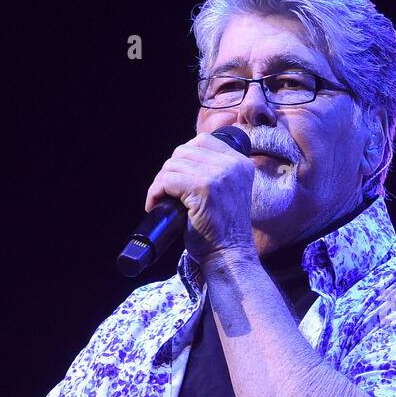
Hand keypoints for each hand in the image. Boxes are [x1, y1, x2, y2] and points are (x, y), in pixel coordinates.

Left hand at [145, 132, 255, 260]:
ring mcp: (219, 175)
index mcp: (240, 163)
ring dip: (160, 183)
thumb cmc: (222, 232)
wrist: (229, 255)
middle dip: (169, 171)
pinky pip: (167, 180)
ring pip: (173, 164)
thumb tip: (181, 162)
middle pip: (185, 150)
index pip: (203, 141)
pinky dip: (155, 192)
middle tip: (166, 192)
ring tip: (160, 201)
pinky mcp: (203, 188)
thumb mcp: (226, 193)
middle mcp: (233, 165)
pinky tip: (156, 205)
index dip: (183, 157)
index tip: (177, 179)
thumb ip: (215, 174)